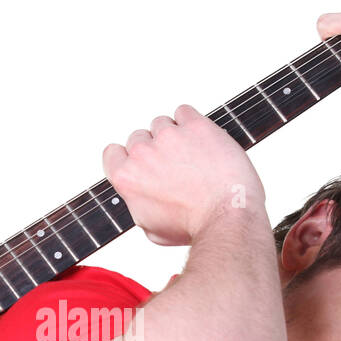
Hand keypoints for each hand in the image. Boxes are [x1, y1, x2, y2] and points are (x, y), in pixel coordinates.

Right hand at [102, 104, 265, 246]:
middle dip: (155, 150)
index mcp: (127, 177)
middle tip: (175, 168)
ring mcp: (169, 136)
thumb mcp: (151, 228)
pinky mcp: (195, 126)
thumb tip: (140, 197)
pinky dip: (192, 124)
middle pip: (139, 137)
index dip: (128, 158)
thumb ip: (138, 204)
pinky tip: (202, 142)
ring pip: (163, 124)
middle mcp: (143, 153)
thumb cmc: (194, 227)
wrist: (227, 218)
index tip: (142, 164)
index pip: (113, 153)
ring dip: (175, 137)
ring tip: (194, 159)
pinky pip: (184, 112)